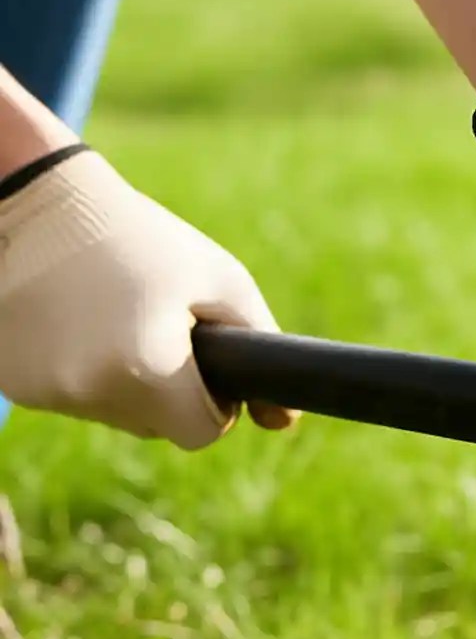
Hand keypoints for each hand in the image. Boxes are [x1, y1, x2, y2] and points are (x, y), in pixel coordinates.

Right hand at [0, 148, 296, 448]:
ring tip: (113, 314)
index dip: (213, 401)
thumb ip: (260, 346)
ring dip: (124, 379)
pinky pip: (69, 395)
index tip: (203, 360)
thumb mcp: (220, 279)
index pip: (201, 433)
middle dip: (169, 388)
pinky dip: (81, 369)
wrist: (39, 205)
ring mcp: (42, 389)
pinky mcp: (12, 380)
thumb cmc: (144, 240)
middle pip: (156, 426)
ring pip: (112, 412)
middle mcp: (89, 389)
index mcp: (147, 368)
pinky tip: (77, 320)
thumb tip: (284, 422)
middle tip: (156, 323)